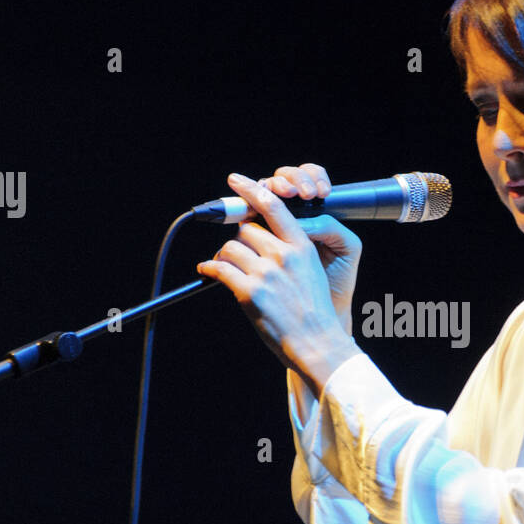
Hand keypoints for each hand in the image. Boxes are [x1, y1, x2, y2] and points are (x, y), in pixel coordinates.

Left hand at [197, 169, 361, 397]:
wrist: (316, 344)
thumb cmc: (314, 313)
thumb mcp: (312, 274)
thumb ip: (292, 253)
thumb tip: (262, 242)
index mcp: (302, 248)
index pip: (275, 208)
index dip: (253, 190)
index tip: (237, 180)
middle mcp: (284, 255)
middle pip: (247, 229)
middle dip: (239, 240)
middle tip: (237, 254)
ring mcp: (266, 273)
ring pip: (230, 248)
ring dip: (224, 256)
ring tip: (225, 268)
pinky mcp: (249, 292)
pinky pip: (219, 269)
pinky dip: (210, 269)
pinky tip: (207, 272)